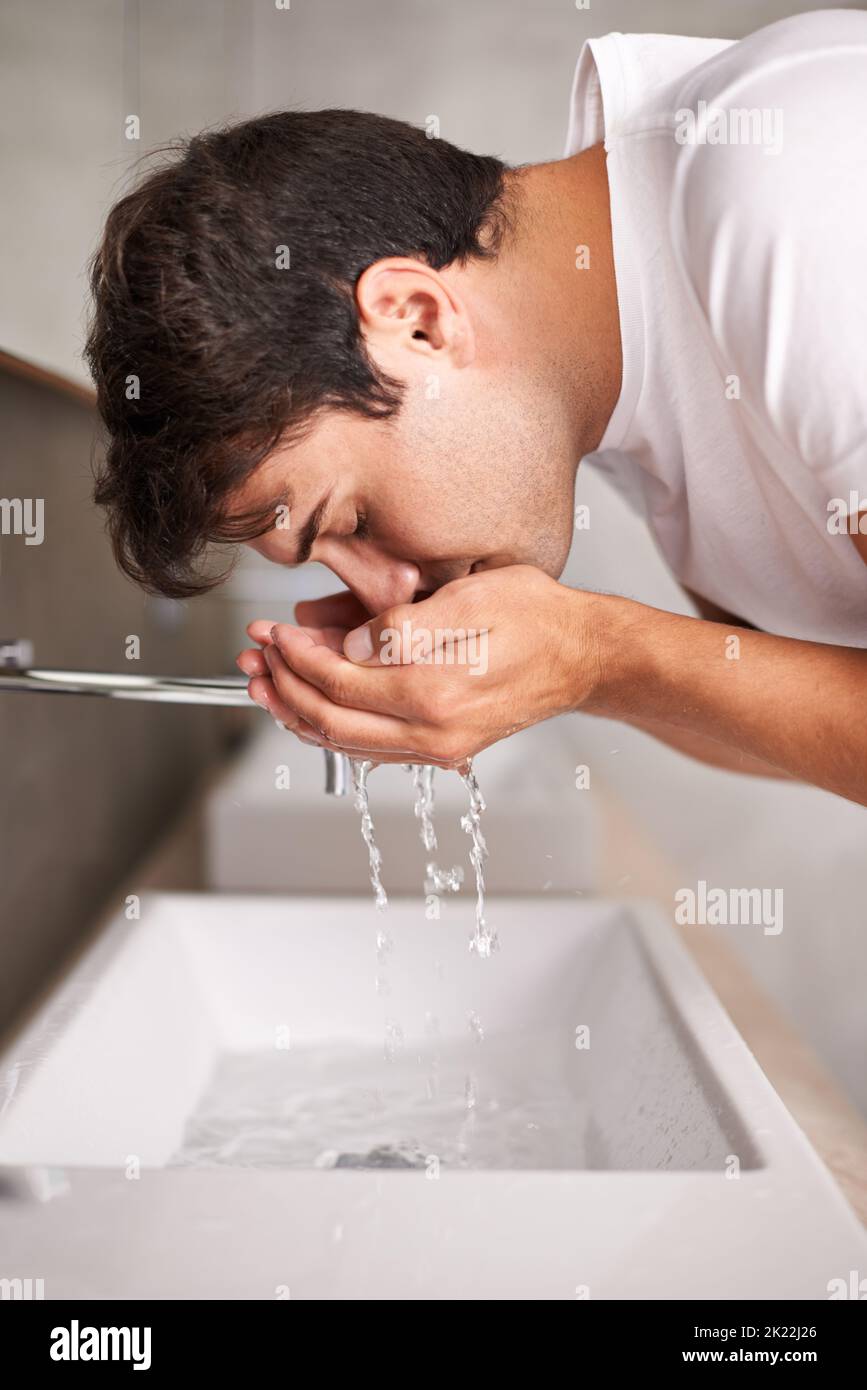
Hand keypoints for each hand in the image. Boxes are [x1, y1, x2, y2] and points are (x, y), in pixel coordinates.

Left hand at [236, 566, 604, 765]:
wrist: (584, 656)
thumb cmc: (536, 618)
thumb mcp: (469, 599)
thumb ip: (404, 626)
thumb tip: (350, 643)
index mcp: (436, 692)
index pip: (341, 682)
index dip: (298, 658)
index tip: (273, 633)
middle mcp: (434, 731)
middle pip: (332, 722)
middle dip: (284, 688)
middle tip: (254, 659)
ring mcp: (439, 745)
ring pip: (346, 743)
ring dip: (298, 713)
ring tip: (264, 686)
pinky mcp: (444, 747)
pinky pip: (371, 748)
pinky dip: (332, 729)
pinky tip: (311, 709)